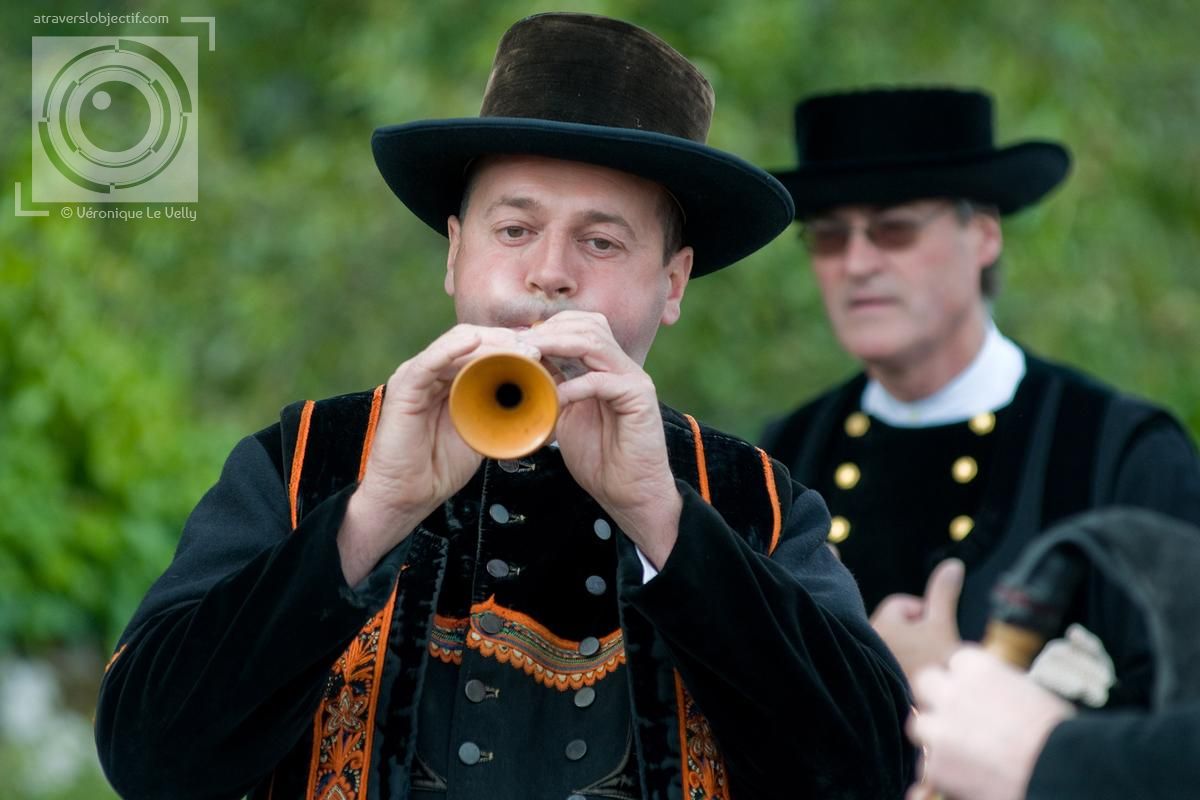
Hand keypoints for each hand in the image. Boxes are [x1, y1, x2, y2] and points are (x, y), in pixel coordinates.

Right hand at [338, 325, 540, 584]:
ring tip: (519, 348)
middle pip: (472, 341)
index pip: (482, 348)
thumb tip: (539, 398)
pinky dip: (452, 349)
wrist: (409, 494)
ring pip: (456, 345)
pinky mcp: (405, 387)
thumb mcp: (483, 431)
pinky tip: (474, 342)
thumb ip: (501, 410)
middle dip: (506, 341)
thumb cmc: (441, 466)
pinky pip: (430, 361)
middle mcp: (432, 371)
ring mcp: (417, 375)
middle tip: (536, 349)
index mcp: (449, 378)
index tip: (542, 353)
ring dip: (491, 344)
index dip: (511, 346)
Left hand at [519, 311, 679, 566]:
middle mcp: (621, 366)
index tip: (515, 342)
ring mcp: (633, 379)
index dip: (547, 329)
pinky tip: (555, 397)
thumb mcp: (565, 415)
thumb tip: (521, 370)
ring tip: (531, 357)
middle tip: (519, 345)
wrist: (627, 493)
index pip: (579, 327)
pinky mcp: (639, 397)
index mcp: (605, 367)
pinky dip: (574, 385)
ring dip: (558, 346)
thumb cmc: (598, 459)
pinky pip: (602, 380)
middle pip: (588, 325)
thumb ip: (552, 389)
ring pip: (595, 342)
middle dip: (549, 331)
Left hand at [871, 558, 964, 680]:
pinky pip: (884, 665)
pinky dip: (898, 668)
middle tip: (929, 652)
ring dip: (907, 651)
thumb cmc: (936, 666)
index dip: (924, 613)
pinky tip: (913, 681)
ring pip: (890, 645)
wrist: (935, 712)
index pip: (900, 604)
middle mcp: (867, 640)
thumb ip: (943, 593)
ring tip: (923, 668)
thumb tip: (953, 564)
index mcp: (880, 624)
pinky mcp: (871, 681)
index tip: (934, 632)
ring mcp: (867, 661)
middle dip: (913, 634)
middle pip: (893, 625)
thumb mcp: (942, 624)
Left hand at [907, 646, 1074, 799]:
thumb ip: (1003, 687)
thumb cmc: (1060, 734)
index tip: (970, 689)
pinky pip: (926, 765)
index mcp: (979, 668)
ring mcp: (940, 728)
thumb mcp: (1034, 694)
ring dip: (934, 735)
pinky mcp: (937, 764)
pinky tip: (961, 777)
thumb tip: (996, 696)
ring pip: (919, 725)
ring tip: (956, 750)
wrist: (1060, 772)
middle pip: (925, 682)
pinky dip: (940, 771)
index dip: (963, 677)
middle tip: (954, 714)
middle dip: (936, 696)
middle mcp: (952, 692)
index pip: (955, 660)